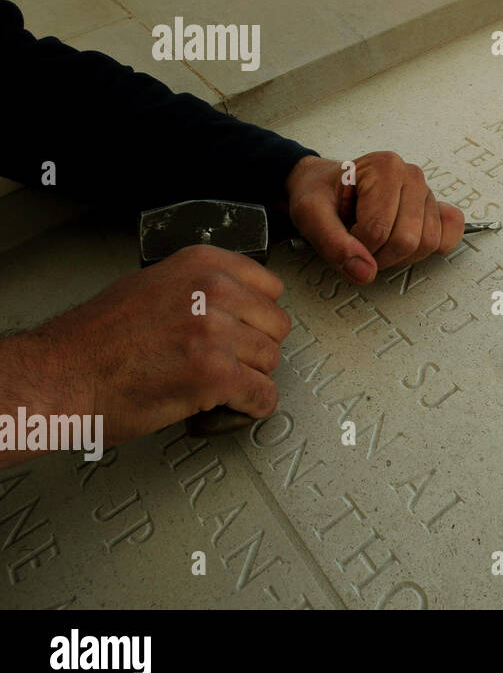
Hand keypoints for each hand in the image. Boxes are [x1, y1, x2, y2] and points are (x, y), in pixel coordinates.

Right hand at [0, 244, 290, 462]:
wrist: (57, 377)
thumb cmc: (94, 341)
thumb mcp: (154, 286)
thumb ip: (202, 289)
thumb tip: (238, 306)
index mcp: (202, 264)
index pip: (270, 289)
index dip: (255, 319)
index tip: (241, 333)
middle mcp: (213, 289)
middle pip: (275, 327)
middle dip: (253, 351)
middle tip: (222, 364)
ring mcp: (215, 330)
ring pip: (270, 362)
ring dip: (247, 380)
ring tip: (212, 385)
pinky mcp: (215, 373)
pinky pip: (263, 396)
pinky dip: (248, 409)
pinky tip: (225, 407)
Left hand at [285, 152, 464, 285]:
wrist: (326, 187)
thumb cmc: (321, 194)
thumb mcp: (310, 214)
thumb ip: (333, 244)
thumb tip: (365, 272)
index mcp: (384, 167)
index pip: (379, 229)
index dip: (358, 248)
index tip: (344, 239)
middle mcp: (412, 175)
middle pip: (408, 240)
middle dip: (380, 255)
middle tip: (359, 245)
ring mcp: (428, 193)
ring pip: (428, 243)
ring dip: (400, 256)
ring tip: (377, 240)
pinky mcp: (437, 209)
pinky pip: (450, 234)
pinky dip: (431, 248)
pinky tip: (405, 242)